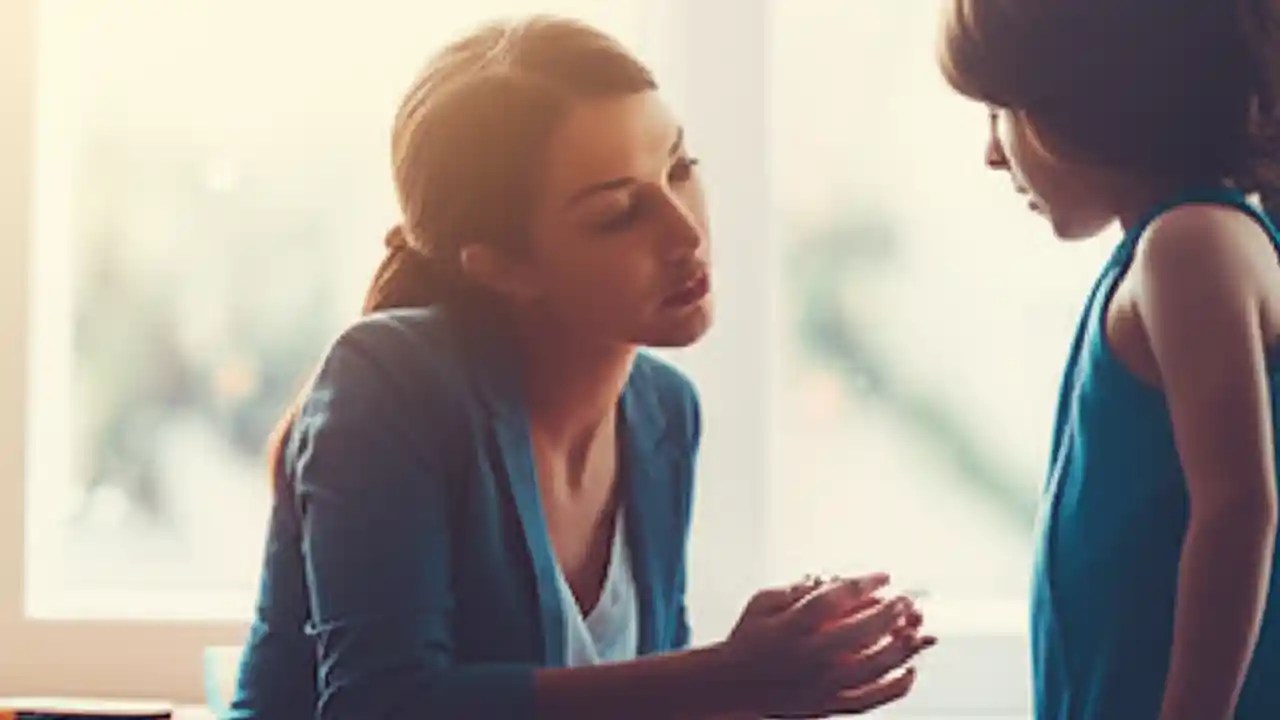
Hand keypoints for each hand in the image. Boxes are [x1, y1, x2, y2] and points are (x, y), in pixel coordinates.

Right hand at [716, 573, 936, 717]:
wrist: (733, 686)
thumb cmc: (749, 639)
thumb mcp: (763, 602)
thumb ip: (798, 588)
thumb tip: (834, 579)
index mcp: (792, 627)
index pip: (836, 600)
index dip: (865, 585)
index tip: (884, 577)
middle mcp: (809, 657)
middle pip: (861, 632)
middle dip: (890, 613)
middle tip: (907, 600)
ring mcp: (821, 685)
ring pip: (873, 667)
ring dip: (900, 646)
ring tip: (917, 630)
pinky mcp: (828, 705)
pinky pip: (870, 699)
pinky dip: (894, 687)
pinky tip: (911, 671)